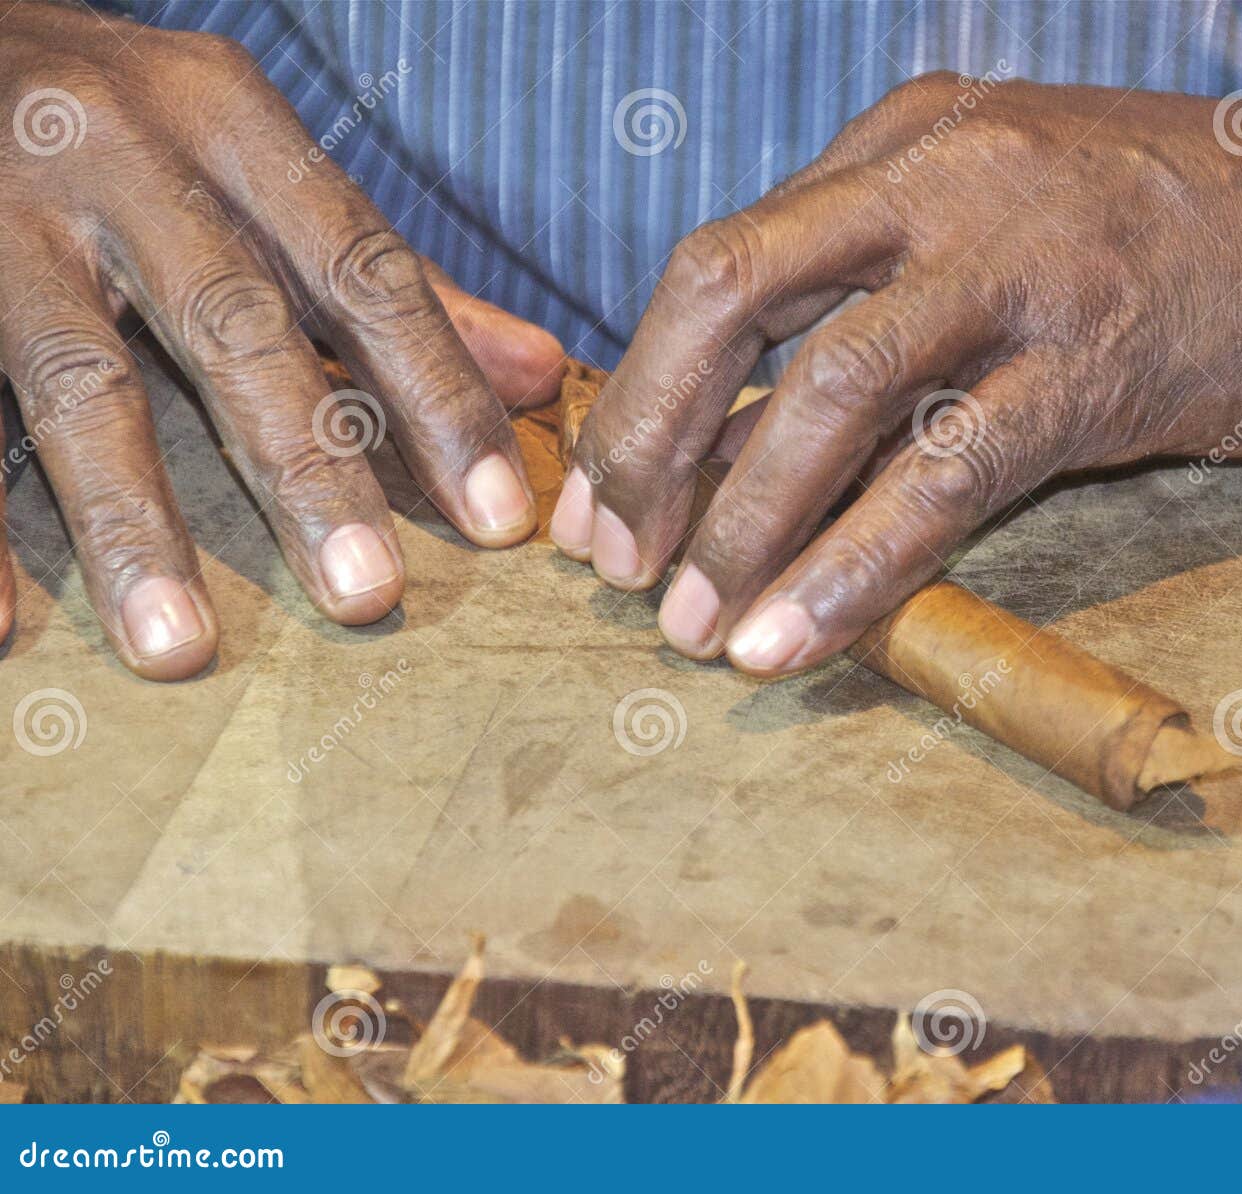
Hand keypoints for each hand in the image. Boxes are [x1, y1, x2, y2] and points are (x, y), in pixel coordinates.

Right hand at [0, 3, 562, 679]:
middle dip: (309, 466)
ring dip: (132, 520)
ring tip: (179, 646)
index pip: (365, 270)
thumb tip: (538, 374)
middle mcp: (119, 153)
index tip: (498, 518)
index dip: (439, 396)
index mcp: (230, 121)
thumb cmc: (124, 120)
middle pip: (234, 325)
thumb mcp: (258, 161)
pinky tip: (1, 625)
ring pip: (78, 379)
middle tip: (368, 594)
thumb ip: (389, 276)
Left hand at [552, 50, 1241, 675]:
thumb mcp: (1013, 214)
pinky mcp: (1100, 359)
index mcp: (909, 144)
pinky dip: (854, 568)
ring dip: (739, 523)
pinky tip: (793, 640)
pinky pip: (945, 475)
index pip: (726, 260)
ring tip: (693, 628)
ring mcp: (1024, 262)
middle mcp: (947, 179)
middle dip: (648, 440)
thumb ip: (889, 288)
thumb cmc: (1183, 232)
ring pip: (829, 392)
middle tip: (612, 565)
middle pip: (731, 294)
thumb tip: (755, 431)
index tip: (605, 495)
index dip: (643, 385)